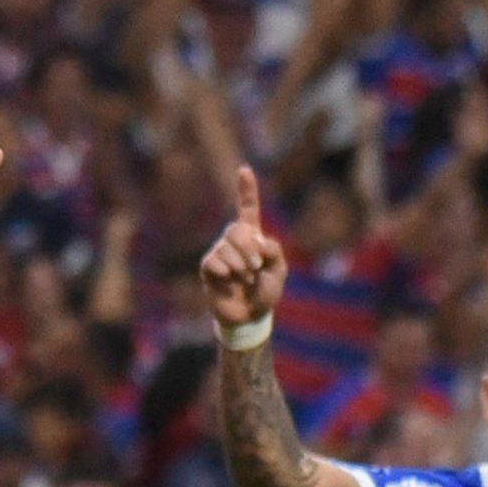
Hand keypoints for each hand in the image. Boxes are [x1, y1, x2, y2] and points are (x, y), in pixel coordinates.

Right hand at [199, 165, 287, 330]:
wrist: (250, 316)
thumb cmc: (265, 292)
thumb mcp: (279, 271)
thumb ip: (274, 252)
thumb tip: (257, 242)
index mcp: (253, 237)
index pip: (247, 208)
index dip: (246, 190)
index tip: (244, 170)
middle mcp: (233, 241)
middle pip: (236, 230)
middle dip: (248, 249)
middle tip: (256, 268)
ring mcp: (219, 253)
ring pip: (226, 248)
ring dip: (240, 266)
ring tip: (245, 280)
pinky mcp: (209, 268)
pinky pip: (214, 262)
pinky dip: (226, 272)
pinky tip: (229, 281)